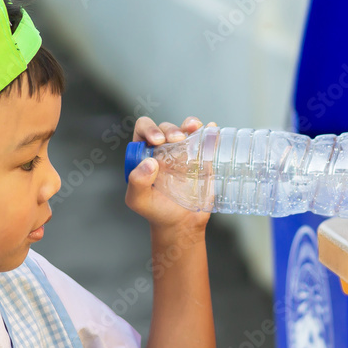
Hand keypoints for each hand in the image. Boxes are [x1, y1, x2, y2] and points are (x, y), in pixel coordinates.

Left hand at [125, 115, 215, 229]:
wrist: (182, 223)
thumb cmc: (156, 211)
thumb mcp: (138, 201)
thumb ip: (136, 182)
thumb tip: (149, 163)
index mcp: (144, 153)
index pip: (144, 129)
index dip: (149, 129)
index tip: (157, 141)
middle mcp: (163, 149)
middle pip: (165, 127)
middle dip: (170, 129)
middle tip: (176, 139)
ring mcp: (184, 151)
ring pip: (185, 128)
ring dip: (189, 124)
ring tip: (194, 127)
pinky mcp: (202, 157)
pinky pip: (205, 139)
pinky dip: (209, 130)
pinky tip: (211, 128)